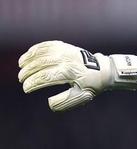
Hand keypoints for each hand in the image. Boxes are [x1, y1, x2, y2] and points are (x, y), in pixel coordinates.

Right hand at [18, 40, 136, 111]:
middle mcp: (67, 59)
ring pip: (42, 52)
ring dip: (29, 58)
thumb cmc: (91, 85)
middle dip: (28, 72)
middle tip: (21, 79)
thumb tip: (49, 103)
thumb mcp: (81, 96)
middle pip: (41, 64)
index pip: (45, 77)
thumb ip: (65, 102)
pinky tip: (29, 54)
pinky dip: (37, 48)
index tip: (26, 88)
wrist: (104, 70)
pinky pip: (48, 45)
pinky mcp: (67, 47)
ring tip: (21, 66)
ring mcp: (66, 51)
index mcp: (70, 72)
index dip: (33, 83)